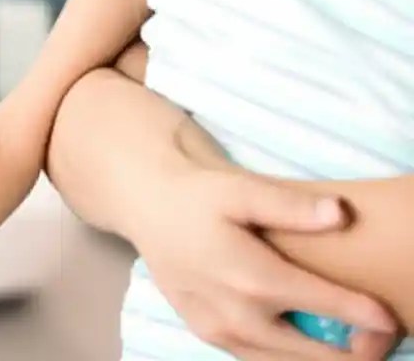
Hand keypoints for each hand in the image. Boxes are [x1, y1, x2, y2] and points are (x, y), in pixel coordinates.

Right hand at [127, 157, 398, 359]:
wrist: (147, 207)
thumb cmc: (197, 195)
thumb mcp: (241, 189)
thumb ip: (291, 206)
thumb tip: (339, 214)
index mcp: (249, 278)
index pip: (323, 305)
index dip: (362, 314)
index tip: (387, 317)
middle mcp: (234, 314)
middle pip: (309, 352)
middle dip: (347, 350)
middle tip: (373, 337)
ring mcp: (218, 330)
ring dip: (317, 358)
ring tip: (343, 342)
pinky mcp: (208, 334)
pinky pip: (257, 358)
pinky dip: (284, 355)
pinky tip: (301, 338)